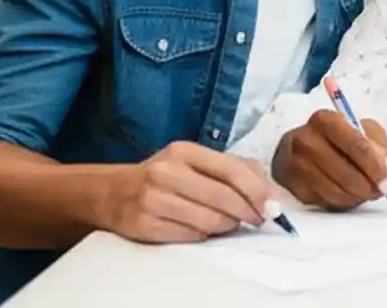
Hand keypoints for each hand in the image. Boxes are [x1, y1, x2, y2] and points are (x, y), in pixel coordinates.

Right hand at [100, 141, 275, 242]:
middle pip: (223, 198)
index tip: (272, 208)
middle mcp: (167, 171)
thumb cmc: (166, 177)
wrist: (114, 193)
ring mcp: (153, 199)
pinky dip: (204, 235)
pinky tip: (203, 229)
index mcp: (185, 151)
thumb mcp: (196, 162)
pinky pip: (190, 236)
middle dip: (247, 212)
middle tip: (257, 219)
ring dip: (227, 226)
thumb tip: (270, 194)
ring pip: (209, 220)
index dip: (257, 192)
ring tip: (227, 222)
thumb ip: (235, 169)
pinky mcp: (144, 225)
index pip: (232, 170)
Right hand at [272, 109, 386, 210]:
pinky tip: (349, 195)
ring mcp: (294, 164)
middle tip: (382, 191)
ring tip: (367, 192)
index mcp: (324, 120)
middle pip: (343, 170)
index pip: (354, 144)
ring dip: (356, 196)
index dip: (374, 165)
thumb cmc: (340, 137)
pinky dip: (341, 202)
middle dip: (368, 185)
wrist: (303, 147)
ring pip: (333, 189)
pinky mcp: (291, 185)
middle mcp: (304, 139)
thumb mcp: (363, 130)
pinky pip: (323, 200)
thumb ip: (378, 147)